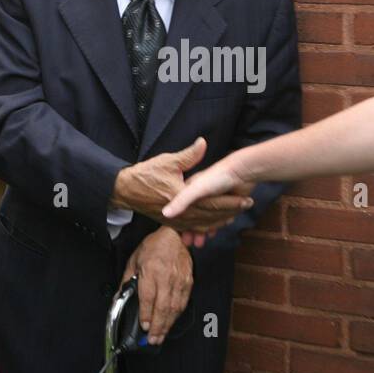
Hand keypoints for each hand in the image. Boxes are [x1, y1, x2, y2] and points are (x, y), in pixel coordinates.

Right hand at [111, 137, 252, 231]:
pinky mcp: (171, 223)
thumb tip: (203, 143)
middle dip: (231, 212)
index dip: (232, 202)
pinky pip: (193, 229)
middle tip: (246, 206)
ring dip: (220, 222)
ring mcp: (176, 220)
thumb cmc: (147, 174)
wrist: (127, 190)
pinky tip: (214, 226)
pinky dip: (206, 228)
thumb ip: (189, 155)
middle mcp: (181, 212)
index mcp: (184, 197)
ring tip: (234, 216)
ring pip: (204, 225)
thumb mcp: (168, 161)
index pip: (214, 203)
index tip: (247, 200)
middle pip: (212, 217)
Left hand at [119, 227, 191, 344]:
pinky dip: (177, 315)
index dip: (146, 315)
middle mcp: (166, 277)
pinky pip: (183, 302)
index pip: (148, 298)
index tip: (144, 326)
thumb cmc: (153, 247)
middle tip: (153, 340)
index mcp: (150, 271)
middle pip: (163, 307)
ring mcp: (179, 280)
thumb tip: (120, 297)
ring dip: (168, 325)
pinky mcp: (188, 281)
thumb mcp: (134, 261)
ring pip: (175, 308)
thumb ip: (127, 280)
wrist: (174, 235)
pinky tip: (171, 322)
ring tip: (161, 336)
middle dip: (158, 327)